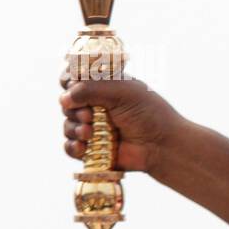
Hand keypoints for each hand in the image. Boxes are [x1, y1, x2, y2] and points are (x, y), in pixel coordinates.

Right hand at [59, 72, 182, 173]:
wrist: (163, 145)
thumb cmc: (149, 114)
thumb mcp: (123, 92)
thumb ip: (91, 89)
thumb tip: (64, 99)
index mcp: (104, 87)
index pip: (74, 79)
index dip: (68, 81)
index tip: (69, 84)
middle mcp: (96, 106)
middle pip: (67, 103)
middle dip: (73, 109)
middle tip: (89, 116)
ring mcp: (93, 128)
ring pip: (68, 125)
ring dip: (74, 129)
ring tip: (90, 134)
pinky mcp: (93, 149)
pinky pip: (71, 147)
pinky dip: (73, 147)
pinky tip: (83, 148)